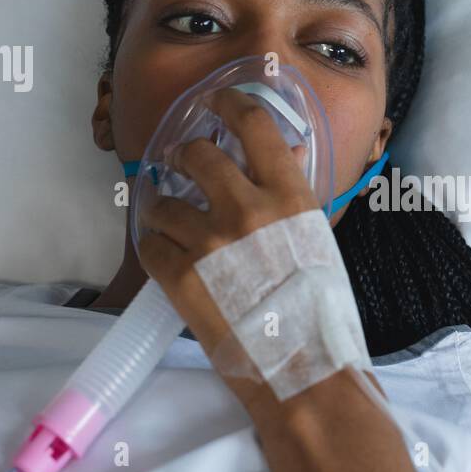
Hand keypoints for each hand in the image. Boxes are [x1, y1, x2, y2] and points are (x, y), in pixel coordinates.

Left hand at [136, 87, 319, 357]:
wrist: (303, 369)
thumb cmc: (321, 310)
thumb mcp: (317, 239)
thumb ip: (293, 196)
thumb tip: (283, 156)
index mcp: (290, 195)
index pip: (253, 124)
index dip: (229, 104)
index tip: (216, 102)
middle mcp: (247, 209)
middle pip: (197, 154)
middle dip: (185, 157)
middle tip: (183, 165)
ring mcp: (209, 242)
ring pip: (164, 202)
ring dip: (166, 210)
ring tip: (176, 226)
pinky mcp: (179, 276)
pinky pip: (149, 244)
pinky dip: (156, 248)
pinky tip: (170, 258)